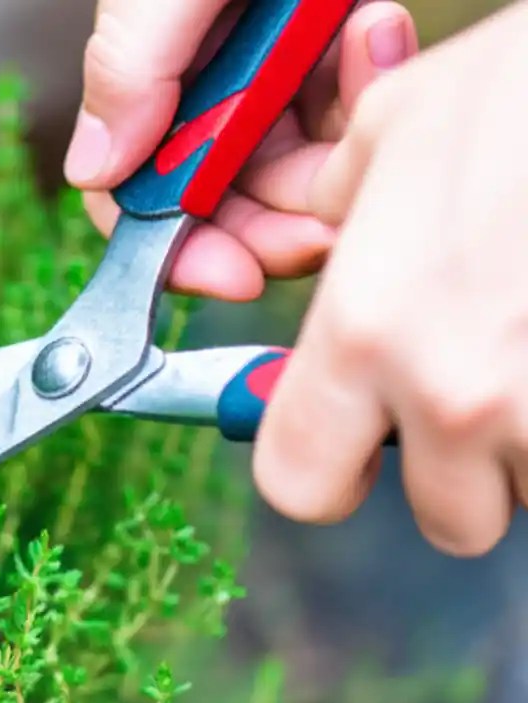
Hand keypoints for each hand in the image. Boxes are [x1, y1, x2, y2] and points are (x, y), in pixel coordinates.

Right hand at [66, 0, 417, 300]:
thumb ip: (126, 70)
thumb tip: (93, 171)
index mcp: (147, 79)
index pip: (139, 200)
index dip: (177, 251)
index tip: (231, 274)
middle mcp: (201, 89)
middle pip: (226, 204)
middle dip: (278, 219)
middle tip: (324, 219)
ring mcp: (266, 75)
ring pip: (297, 168)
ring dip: (339, 143)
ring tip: (360, 66)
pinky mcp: (324, 54)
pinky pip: (351, 109)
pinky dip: (372, 83)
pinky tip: (373, 31)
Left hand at [254, 1, 527, 556]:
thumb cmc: (519, 86)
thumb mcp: (391, 128)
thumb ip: (338, 208)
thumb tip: (328, 231)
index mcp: (363, 332)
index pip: (297, 485)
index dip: (320, 473)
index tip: (347, 448)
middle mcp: (454, 393)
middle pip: (447, 516)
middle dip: (459, 470)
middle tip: (473, 390)